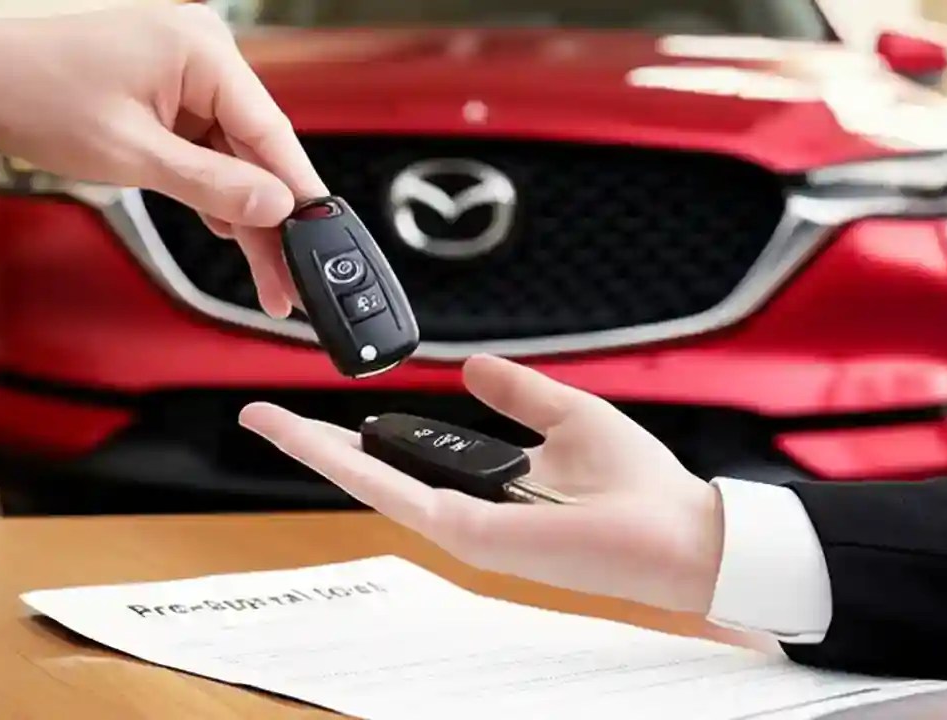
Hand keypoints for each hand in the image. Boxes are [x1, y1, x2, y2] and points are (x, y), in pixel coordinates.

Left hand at [0, 3, 323, 317]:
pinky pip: (209, 150)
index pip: (271, 132)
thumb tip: (274, 206)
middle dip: (271, 219)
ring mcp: (187, 77)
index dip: (298, 193)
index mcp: (202, 51)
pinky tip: (232, 230)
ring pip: (236, 157)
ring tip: (268, 273)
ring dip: (245, 213)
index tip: (321, 239)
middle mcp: (203, 56)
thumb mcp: (132, 155)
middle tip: (289, 278)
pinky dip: (215, 190)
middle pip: (258, 151)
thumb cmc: (33, 95)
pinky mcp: (170, 97)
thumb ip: (211, 185)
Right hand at [239, 355, 725, 614]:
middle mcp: (466, 515)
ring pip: (371, 486)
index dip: (357, 437)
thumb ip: (518, 393)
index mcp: (486, 491)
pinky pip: (399, 496)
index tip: (323, 413)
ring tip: (269, 422)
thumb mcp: (568, 415)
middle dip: (315, 445)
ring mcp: (465, 531)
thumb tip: (476, 367)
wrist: (681, 532)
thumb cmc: (640, 489)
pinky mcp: (474, 538)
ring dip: (316, 452)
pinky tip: (317, 443)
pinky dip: (352, 468)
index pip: (405, 461)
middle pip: (373, 476)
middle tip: (265, 417)